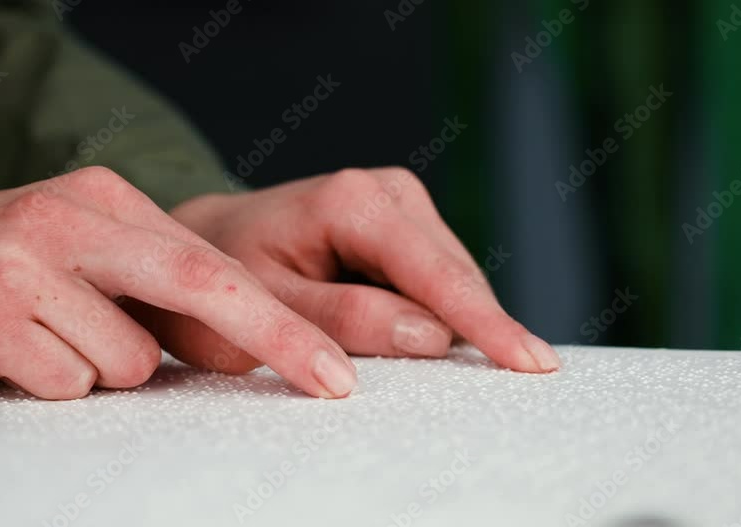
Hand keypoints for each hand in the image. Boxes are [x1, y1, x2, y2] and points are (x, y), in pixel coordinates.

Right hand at [0, 168, 357, 398]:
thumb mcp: (78, 259)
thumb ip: (151, 290)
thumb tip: (243, 342)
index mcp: (102, 199)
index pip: (214, 264)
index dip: (282, 321)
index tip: (336, 369)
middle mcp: (67, 216)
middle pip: (200, 285)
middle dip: (277, 341)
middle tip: (332, 384)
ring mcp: (22, 261)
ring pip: (127, 361)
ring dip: (102, 373)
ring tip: (48, 345)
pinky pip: (67, 383)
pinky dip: (53, 387)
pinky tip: (12, 359)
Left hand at [154, 167, 559, 378]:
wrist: (206, 245)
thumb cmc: (224, 277)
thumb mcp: (269, 307)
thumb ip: (345, 320)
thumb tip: (431, 337)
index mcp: (354, 202)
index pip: (437, 276)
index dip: (487, 325)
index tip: (534, 364)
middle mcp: (389, 190)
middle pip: (455, 279)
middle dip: (466, 331)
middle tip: (448, 372)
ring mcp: (401, 202)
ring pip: (453, 281)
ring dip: (444, 323)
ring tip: (389, 341)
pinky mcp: (406, 223)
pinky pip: (438, 280)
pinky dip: (432, 312)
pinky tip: (403, 328)